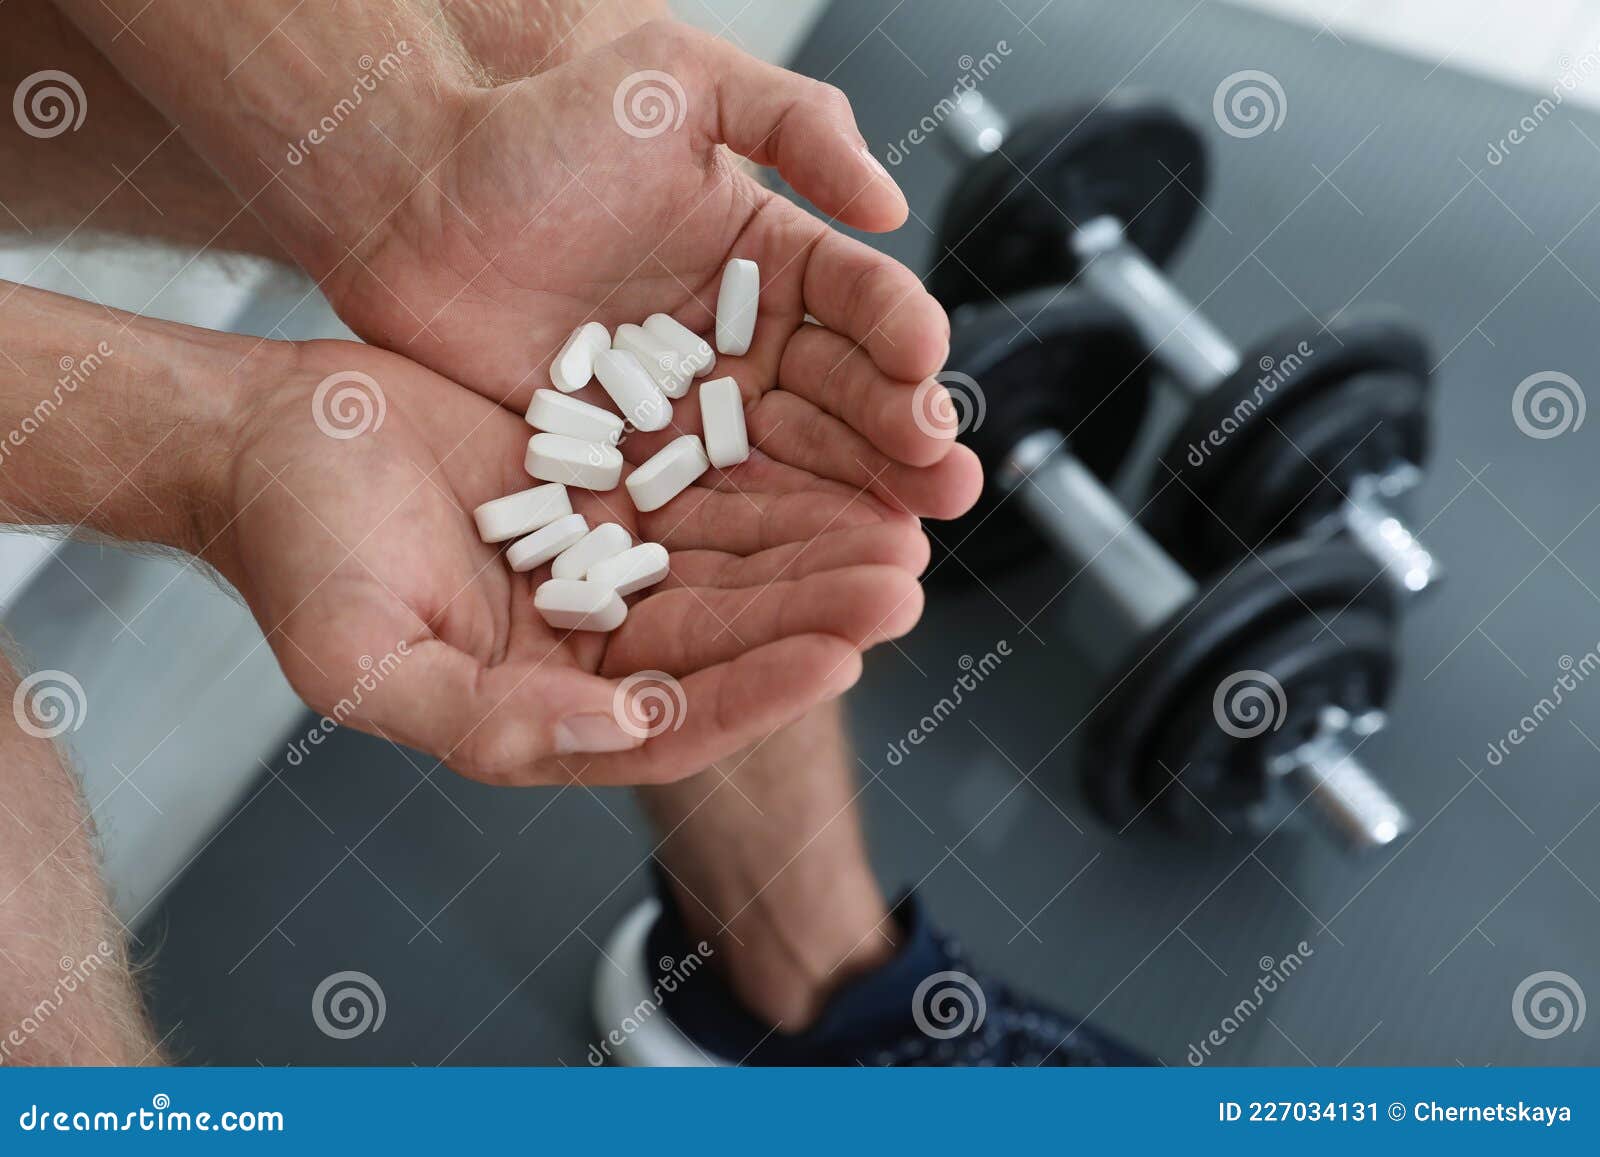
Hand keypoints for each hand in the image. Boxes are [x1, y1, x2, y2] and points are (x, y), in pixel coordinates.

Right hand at [213, 339, 931, 785]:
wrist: (269, 435)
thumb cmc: (293, 550)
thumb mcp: (364, 658)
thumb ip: (486, 719)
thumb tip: (616, 733)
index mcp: (540, 706)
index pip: (676, 714)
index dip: (762, 690)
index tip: (841, 654)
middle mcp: (585, 645)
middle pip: (725, 639)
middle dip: (816, 613)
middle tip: (902, 578)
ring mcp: (602, 566)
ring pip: (731, 568)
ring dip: (812, 551)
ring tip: (895, 522)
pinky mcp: (607, 491)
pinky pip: (705, 493)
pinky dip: (767, 485)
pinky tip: (830, 464)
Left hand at [322, 20, 980, 521]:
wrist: (411, 198)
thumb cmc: (536, 129)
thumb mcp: (675, 81)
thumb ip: (794, 122)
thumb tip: (892, 205)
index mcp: (768, 257)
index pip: (857, 302)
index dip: (897, 335)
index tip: (925, 365)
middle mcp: (741, 340)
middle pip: (840, 396)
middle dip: (898, 440)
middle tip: (946, 482)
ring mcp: (687, 409)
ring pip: (787, 463)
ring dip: (847, 504)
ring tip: (901, 540)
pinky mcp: (629, 462)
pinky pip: (703, 505)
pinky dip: (752, 539)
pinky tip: (798, 567)